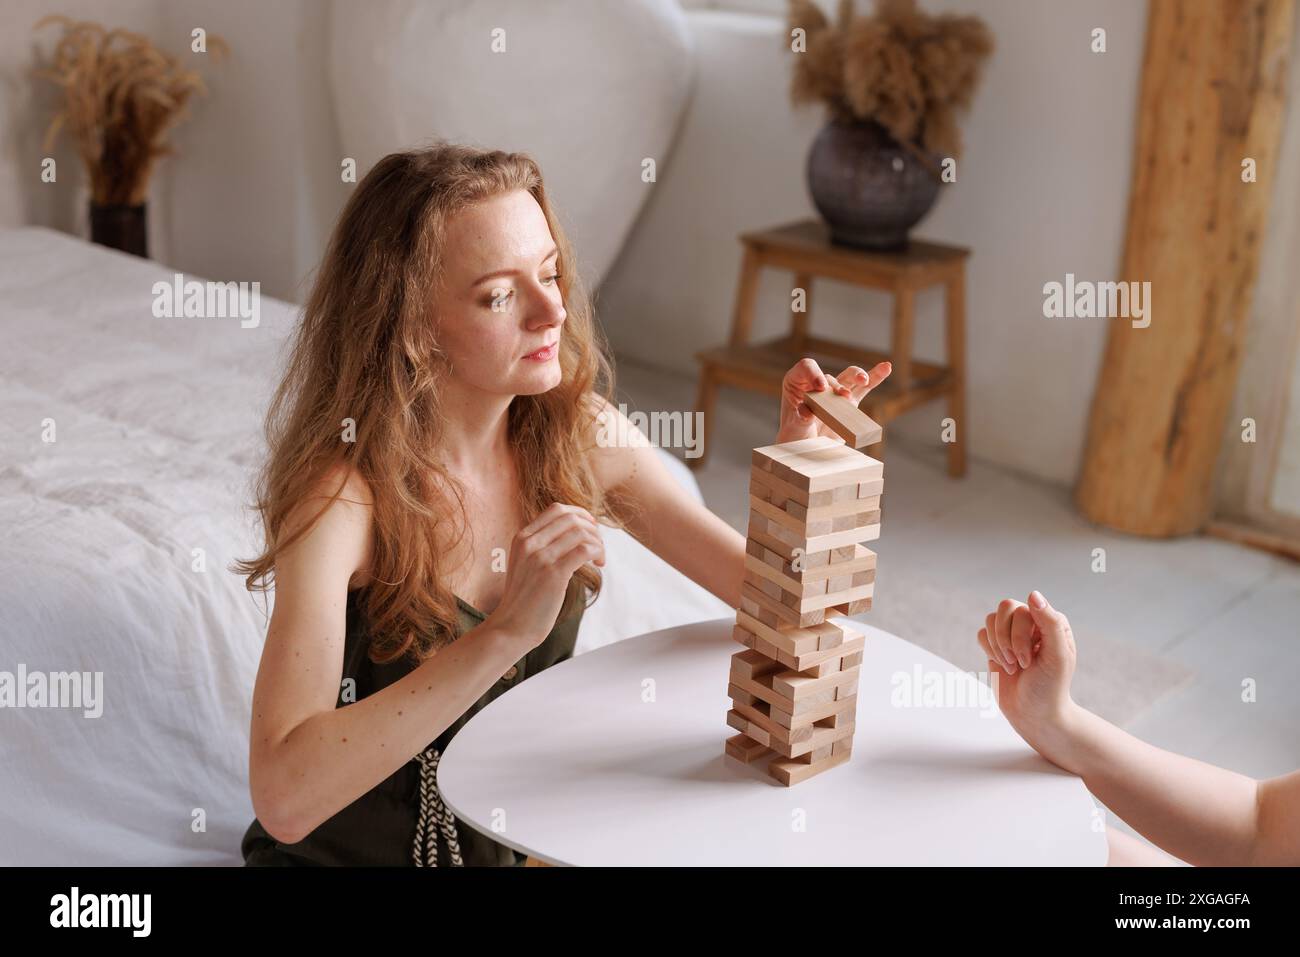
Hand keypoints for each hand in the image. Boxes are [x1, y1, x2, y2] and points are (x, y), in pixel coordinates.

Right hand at [489, 503, 604, 648]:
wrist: (512, 627)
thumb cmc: (524, 598)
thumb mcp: (525, 564)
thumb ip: (542, 546)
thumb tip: (574, 533)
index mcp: (522, 537)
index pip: (556, 510)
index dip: (579, 514)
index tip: (591, 527)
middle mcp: (529, 543)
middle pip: (571, 518)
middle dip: (592, 528)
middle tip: (598, 546)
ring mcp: (540, 558)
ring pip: (581, 533)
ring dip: (598, 543)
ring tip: (599, 559)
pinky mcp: (554, 574)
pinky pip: (585, 551)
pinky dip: (598, 553)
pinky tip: (599, 564)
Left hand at [775, 359, 891, 443]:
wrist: (804, 448)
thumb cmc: (794, 436)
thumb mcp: (793, 429)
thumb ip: (800, 419)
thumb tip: (807, 411)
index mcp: (796, 382)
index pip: (806, 368)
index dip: (814, 374)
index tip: (821, 388)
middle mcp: (816, 384)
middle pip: (830, 375)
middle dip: (838, 383)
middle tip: (842, 395)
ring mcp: (834, 393)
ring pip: (849, 378)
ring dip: (859, 377)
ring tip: (864, 381)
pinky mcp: (848, 403)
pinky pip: (863, 388)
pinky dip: (875, 378)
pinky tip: (886, 367)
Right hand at [977, 591, 1078, 753]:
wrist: (1034, 714)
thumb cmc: (1050, 687)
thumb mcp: (1057, 656)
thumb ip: (1050, 622)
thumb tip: (1032, 594)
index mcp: (1052, 622)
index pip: (1026, 608)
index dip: (1021, 634)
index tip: (1030, 660)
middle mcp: (1033, 623)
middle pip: (1006, 609)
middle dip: (1008, 639)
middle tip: (1020, 663)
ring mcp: (1013, 633)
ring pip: (991, 620)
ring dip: (998, 647)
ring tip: (1013, 666)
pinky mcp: (996, 645)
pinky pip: (982, 634)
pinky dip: (990, 651)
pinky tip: (1004, 666)